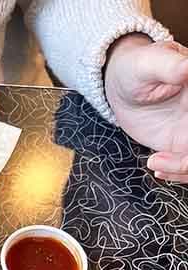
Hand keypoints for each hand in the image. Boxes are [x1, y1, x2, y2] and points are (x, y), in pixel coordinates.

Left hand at [105, 34, 187, 181]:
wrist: (122, 86)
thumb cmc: (136, 67)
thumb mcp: (150, 64)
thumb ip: (170, 67)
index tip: (183, 132)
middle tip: (171, 159)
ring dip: (183, 168)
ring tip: (155, 162)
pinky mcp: (180, 143)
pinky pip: (186, 165)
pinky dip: (176, 172)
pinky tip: (155, 166)